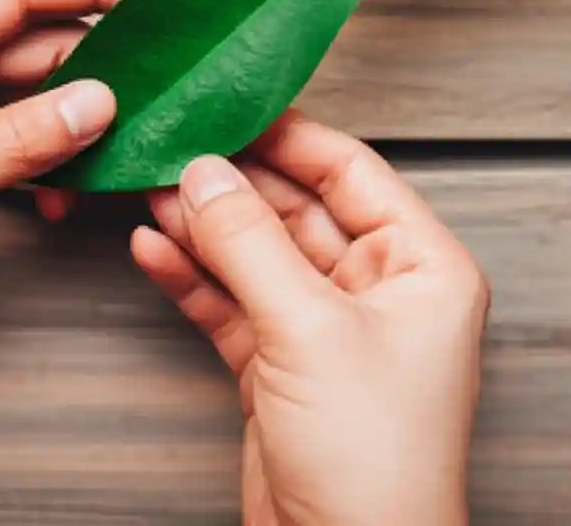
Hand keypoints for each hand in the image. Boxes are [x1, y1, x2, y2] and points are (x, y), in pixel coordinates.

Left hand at [0, 0, 137, 342]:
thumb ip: (13, 144)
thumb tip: (97, 103)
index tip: (156, 2)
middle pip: (31, 42)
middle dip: (97, 69)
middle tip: (161, 98)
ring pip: (27, 90)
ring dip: (74, 121)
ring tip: (124, 153)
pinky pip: (9, 131)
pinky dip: (43, 156)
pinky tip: (66, 193)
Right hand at [132, 113, 487, 524]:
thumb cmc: (375, 463)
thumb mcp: (308, 330)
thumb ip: (250, 245)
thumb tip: (205, 174)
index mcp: (421, 269)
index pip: (353, 173)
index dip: (290, 137)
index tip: (230, 107)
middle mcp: (378, 293)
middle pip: (297, 211)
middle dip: (233, 183)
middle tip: (172, 149)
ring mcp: (325, 331)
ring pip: (257, 257)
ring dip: (205, 227)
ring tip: (149, 191)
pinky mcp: (280, 368)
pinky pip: (233, 305)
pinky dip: (194, 279)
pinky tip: (155, 249)